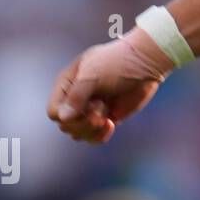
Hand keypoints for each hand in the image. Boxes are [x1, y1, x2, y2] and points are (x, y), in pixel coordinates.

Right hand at [46, 29, 174, 143]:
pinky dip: (100, 136)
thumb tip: (63, 118)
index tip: (87, 103)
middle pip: (66, 125)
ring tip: (106, 118)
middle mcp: (76, 99)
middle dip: (82, 123)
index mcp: (67, 85)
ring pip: (78, 133)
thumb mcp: (94, 75)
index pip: (54, 112)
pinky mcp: (106, 117)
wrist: (145, 63)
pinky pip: (94, 136)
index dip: (67, 115)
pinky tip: (111, 124)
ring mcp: (91, 110)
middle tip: (100, 109)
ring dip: (91, 131)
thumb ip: (77, 96)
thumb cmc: (118, 63)